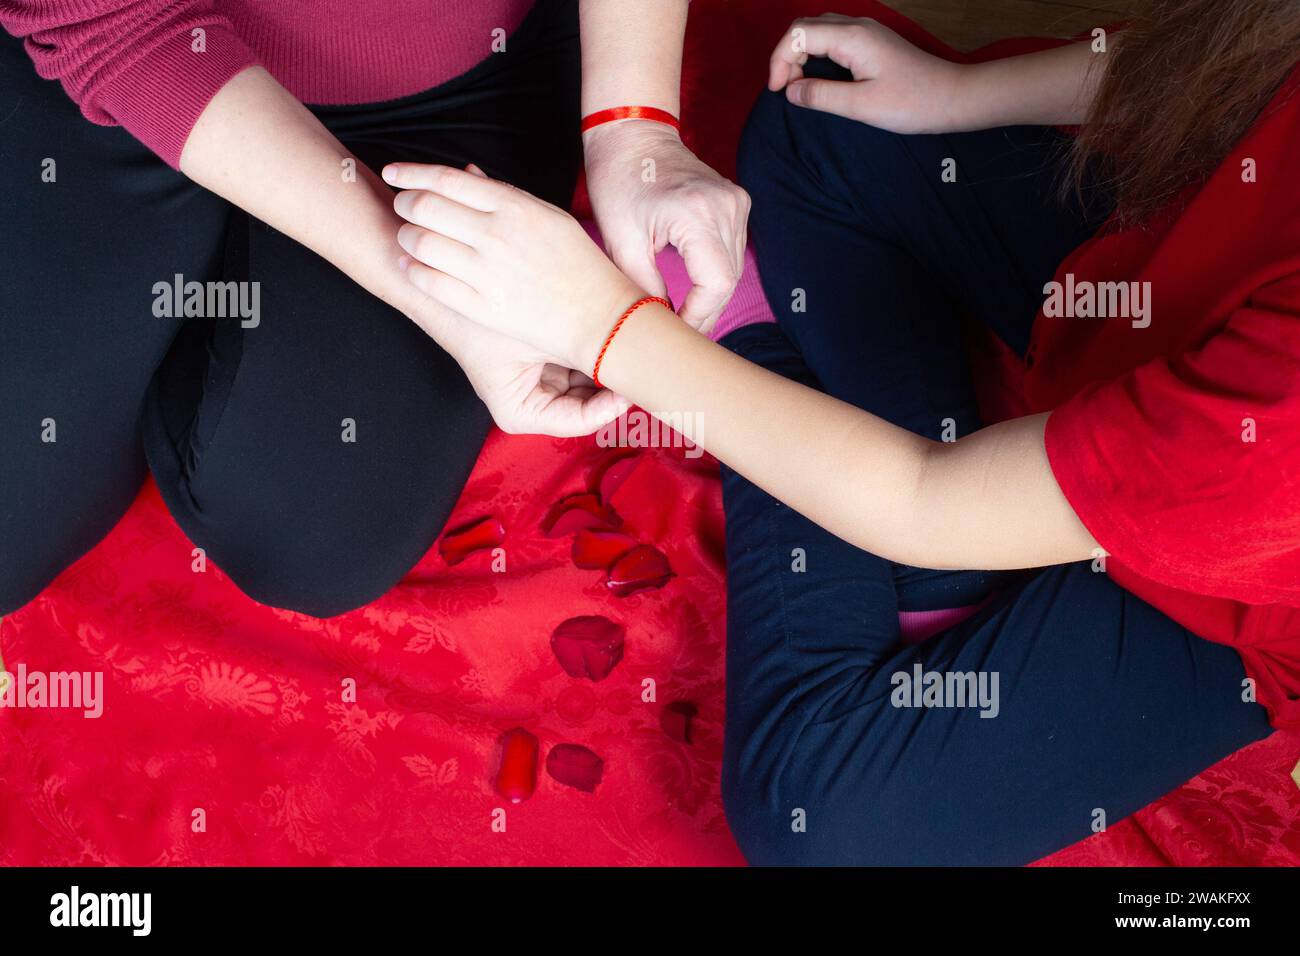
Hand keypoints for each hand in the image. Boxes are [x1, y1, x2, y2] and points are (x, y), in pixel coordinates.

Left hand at [384, 162, 642, 375]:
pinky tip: (412, 266)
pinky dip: (413, 270)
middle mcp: (496, 236)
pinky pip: (430, 282)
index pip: (447, 180)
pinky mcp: (481, 306)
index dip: (412, 173)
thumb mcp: (548, 216)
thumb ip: (505, 194)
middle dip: (405, 204)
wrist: (600, 317)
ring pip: (421, 244)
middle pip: (426, 208)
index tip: (394, 173)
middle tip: (402, 206)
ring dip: (406, 236)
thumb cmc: (579, 264)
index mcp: (514, 207)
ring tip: (409, 238)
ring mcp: (486, 273)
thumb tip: (465, 174)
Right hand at [403, 276, 629, 437]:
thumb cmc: (478, 314)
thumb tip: (635, 368)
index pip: (582, 421)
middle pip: (587, 402)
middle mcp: (529, 403)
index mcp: (520, 413)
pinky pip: (577, 358)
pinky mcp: (541, 357)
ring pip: (586, 379)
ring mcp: (537, 378)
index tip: (634, 385)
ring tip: (633, 347)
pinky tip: (611, 329)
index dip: (612, 405)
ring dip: (606, 363)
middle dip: (614, 383)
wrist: (438, 284)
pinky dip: (592, 346)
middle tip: (646, 366)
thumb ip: (583, 354)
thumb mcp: (538, 335)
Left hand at [584, 120, 749, 333]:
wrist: (633, 136)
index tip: (677, 332)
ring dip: (712, 297)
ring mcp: (736, 202)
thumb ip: (644, 286)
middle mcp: (726, 205)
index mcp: (695, 213)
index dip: (699, 316)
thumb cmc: (618, 182)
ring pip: (734, 269)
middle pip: (729, 280)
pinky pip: (733, 252)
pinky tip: (696, 292)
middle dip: (705, 312)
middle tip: (678, 334)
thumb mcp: (621, 242)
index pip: (717, 284)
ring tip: (685, 318)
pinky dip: (716, 275)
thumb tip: (661, 324)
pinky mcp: (737, 202)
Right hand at [769, 15, 965, 132]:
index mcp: (852, 38)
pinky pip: (832, 38)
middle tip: (785, 89)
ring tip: (798, 86)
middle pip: (804, 27)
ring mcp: (865, 32)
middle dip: (786, 56)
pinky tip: (818, 79)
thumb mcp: (862, 106)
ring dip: (800, 55)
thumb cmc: (912, 103)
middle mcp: (857, 27)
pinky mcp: (871, 42)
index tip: (778, 91)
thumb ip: (822, 96)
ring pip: (817, 30)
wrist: (952, 97)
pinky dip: (815, 55)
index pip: (798, 34)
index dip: (779, 60)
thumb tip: (791, 91)